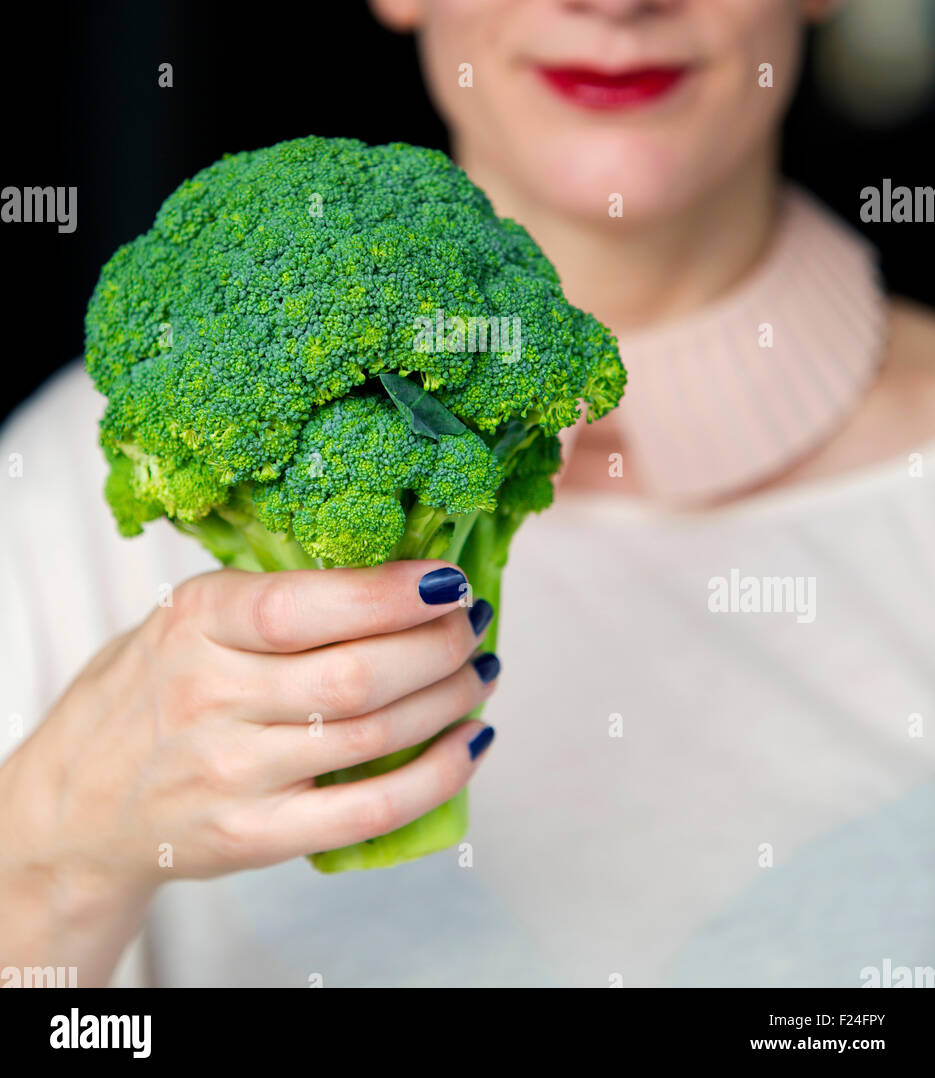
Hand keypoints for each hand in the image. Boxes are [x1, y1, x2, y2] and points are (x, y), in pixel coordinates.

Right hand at [0, 562, 497, 980]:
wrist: (81, 802)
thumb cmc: (155, 690)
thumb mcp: (191, 617)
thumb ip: (275, 595)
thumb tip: (402, 570)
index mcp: (199, 623)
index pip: (305, 604)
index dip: (392, 592)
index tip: (448, 580)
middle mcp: (213, 697)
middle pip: (357, 674)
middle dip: (439, 646)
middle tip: (472, 625)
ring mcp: (235, 774)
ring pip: (376, 737)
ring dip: (450, 700)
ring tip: (479, 673)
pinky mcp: (256, 836)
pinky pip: (370, 812)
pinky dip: (438, 776)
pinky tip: (469, 743)